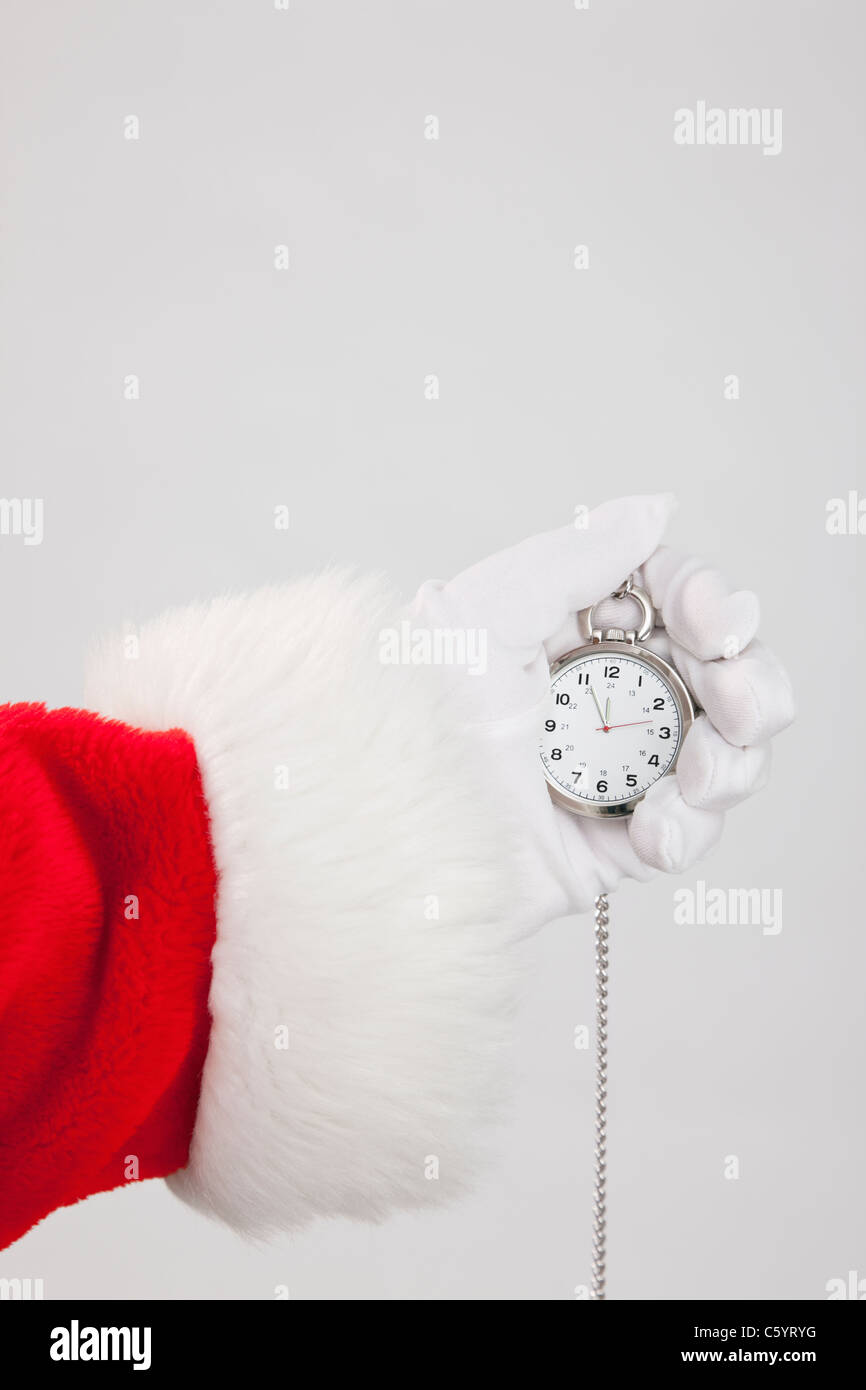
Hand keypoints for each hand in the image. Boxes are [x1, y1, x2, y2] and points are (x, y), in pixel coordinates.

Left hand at [413, 494, 794, 923]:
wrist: (385, 832)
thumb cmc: (411, 714)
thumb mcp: (484, 614)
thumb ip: (575, 556)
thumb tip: (656, 508)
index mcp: (573, 632)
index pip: (673, 600)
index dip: (712, 603)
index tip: (716, 625)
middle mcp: (603, 695)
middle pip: (722, 675)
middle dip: (750, 686)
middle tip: (737, 706)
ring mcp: (614, 768)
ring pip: (727, 753)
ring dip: (731, 764)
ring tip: (696, 780)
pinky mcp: (613, 841)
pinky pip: (690, 833)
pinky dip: (687, 830)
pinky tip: (652, 830)